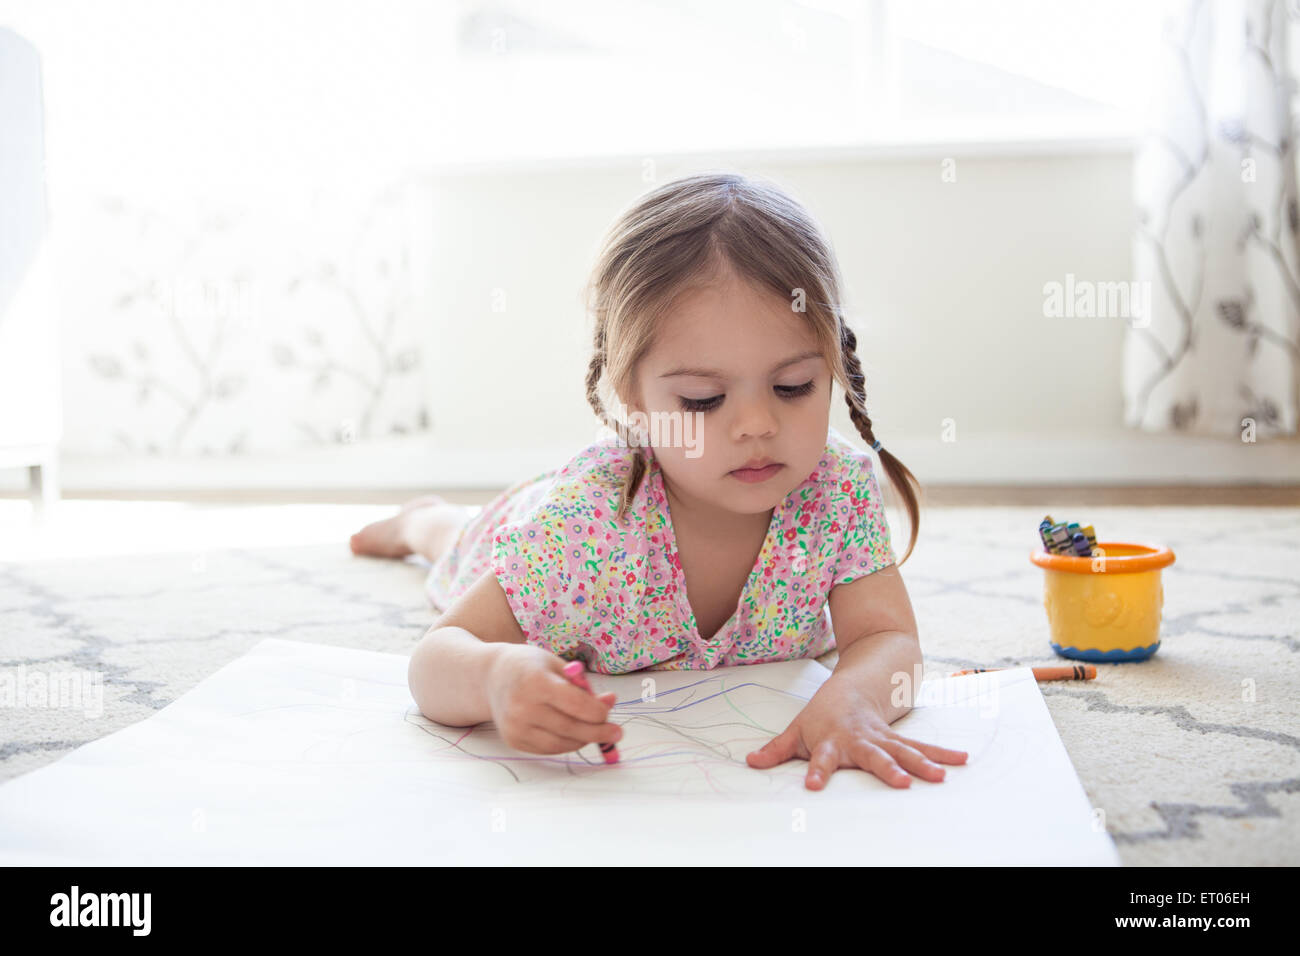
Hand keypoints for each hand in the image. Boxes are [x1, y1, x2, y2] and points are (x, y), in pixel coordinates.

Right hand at [486, 645, 623, 755]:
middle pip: (571, 728)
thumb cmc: (529, 666)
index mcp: (535, 681)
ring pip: (562, 743)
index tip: (608, 712)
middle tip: (616, 733)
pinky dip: (566, 743)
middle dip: (599, 732)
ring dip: (584, 739)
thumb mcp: (556, 665)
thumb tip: (610, 702)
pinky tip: (574, 733)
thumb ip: (582, 685)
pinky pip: (549, 749)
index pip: (576, 705)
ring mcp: (516, 727)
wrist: (490, 677)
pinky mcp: (513, 740)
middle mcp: (522, 707)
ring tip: (594, 730)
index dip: (598, 712)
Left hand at [745, 674, 967, 789]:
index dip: (816, 771)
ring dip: (922, 763)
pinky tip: (962, 760)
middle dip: (886, 768)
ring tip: (938, 777)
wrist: (853, 686)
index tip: (812, 785)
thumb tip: (751, 763)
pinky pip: (922, 747)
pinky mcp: (898, 738)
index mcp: (831, 740)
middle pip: (872, 755)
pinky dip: (942, 753)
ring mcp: (882, 738)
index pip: (821, 758)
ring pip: (903, 750)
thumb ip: (777, 750)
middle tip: (900, 784)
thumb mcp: (797, 729)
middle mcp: (859, 739)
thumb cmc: (822, 715)